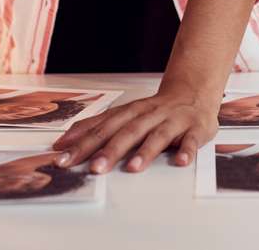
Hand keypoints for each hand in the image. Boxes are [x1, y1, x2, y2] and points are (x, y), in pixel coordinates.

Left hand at [49, 83, 217, 173]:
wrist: (193, 91)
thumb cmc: (155, 109)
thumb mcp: (126, 113)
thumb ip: (100, 126)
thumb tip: (65, 142)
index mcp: (131, 112)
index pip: (103, 126)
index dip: (82, 141)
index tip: (63, 156)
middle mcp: (149, 115)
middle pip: (127, 131)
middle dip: (110, 150)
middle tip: (94, 168)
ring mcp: (173, 121)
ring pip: (157, 136)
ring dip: (145, 152)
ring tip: (132, 168)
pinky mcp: (195, 129)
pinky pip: (191, 141)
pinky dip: (186, 150)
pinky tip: (180, 162)